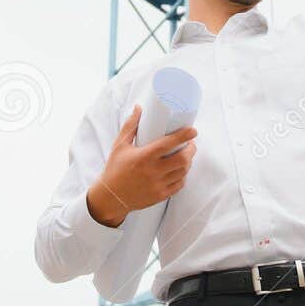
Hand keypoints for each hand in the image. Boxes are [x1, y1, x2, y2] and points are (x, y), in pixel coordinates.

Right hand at [86, 105, 197, 227]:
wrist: (111, 197)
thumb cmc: (114, 169)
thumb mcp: (120, 145)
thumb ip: (130, 126)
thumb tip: (138, 108)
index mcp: (143, 157)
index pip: (168, 144)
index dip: (184, 136)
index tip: (193, 130)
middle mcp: (152, 172)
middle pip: (182, 159)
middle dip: (191, 150)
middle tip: (191, 143)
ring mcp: (158, 185)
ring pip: (183, 172)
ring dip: (188, 162)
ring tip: (186, 155)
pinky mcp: (160, 195)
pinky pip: (179, 184)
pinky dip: (182, 176)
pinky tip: (180, 170)